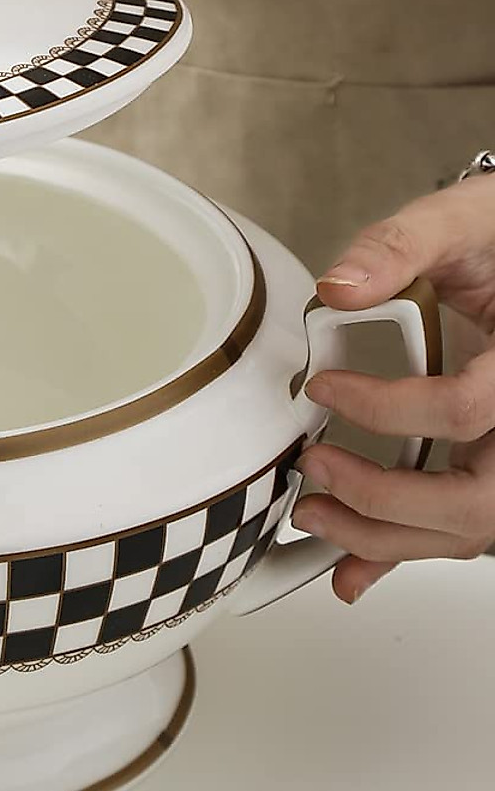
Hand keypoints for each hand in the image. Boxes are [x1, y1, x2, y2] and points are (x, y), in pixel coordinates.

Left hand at [292, 175, 494, 602]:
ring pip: (469, 527)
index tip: (322, 387)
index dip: (386, 408)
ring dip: (385, 539)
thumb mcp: (458, 221)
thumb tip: (337, 289)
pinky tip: (351, 570)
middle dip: (384, 498)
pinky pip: (459, 525)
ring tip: (313, 517)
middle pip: (477, 499)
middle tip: (314, 467)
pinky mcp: (489, 463)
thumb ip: (398, 246)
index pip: (465, 409)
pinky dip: (402, 553)